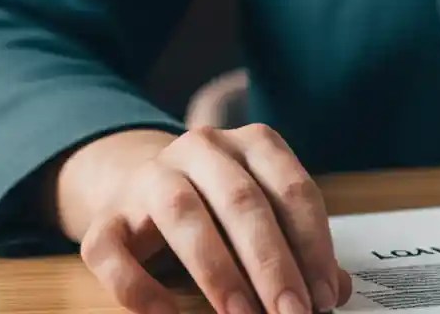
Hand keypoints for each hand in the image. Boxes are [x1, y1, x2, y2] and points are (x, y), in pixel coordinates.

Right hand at [52, 125, 351, 313]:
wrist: (138, 185)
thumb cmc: (219, 206)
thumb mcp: (266, 214)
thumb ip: (299, 245)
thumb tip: (335, 291)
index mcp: (253, 142)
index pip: (292, 190)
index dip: (312, 246)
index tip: (324, 295)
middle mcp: (202, 149)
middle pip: (242, 202)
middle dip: (272, 264)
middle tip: (291, 313)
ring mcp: (149, 178)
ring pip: (183, 215)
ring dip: (218, 272)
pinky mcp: (105, 218)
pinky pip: (113, 251)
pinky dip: (142, 289)